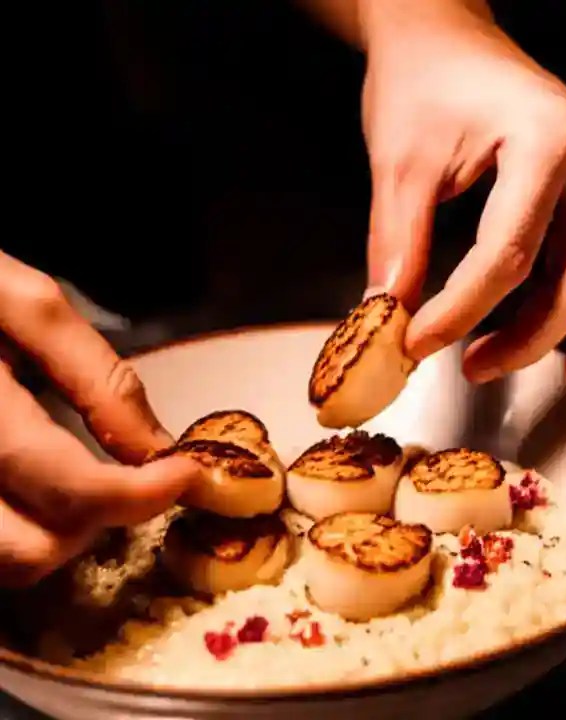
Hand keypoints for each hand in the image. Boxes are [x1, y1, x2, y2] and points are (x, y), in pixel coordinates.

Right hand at [0, 253, 199, 587]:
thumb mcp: (19, 301)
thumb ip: (94, 374)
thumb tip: (155, 448)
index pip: (70, 488)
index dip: (141, 495)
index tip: (185, 473)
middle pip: (29, 551)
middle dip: (92, 525)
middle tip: (124, 480)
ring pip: (1, 564)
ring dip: (52, 538)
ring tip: (74, 483)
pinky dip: (15, 530)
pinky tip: (31, 488)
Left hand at [359, 0, 565, 383]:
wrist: (450, 38)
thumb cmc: (424, 85)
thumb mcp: (399, 161)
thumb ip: (398, 243)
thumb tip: (389, 322)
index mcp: (547, 137)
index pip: (509, 254)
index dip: (460, 311)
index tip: (415, 344)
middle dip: (524, 338)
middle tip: (470, 367)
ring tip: (540, 372)